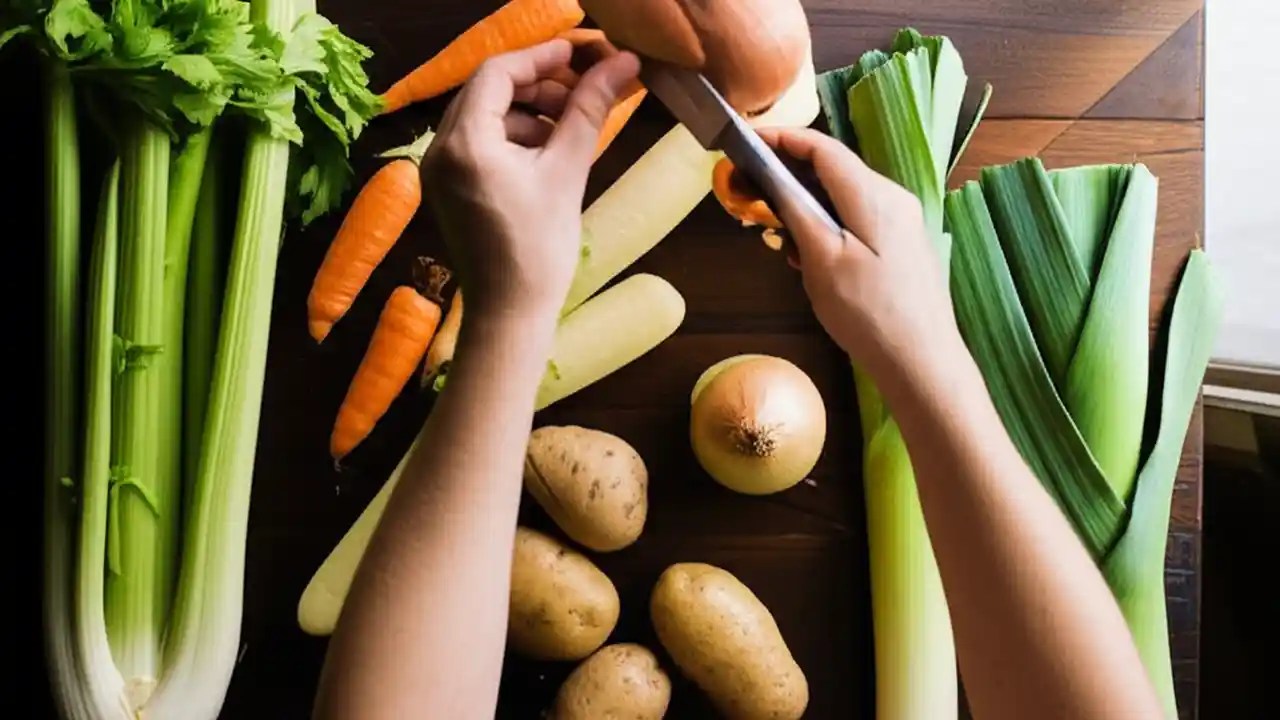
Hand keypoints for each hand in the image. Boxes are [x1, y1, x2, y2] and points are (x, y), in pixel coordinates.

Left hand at [422, 40, 639, 323]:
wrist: (510, 313)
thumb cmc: (539, 250)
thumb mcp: (568, 171)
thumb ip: (589, 109)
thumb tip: (621, 63)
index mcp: (465, 143)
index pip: (499, 72)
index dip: (543, 57)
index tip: (583, 54)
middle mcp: (440, 150)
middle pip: (488, 90)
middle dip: (538, 85)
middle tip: (582, 91)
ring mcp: (439, 170)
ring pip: (484, 115)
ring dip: (528, 111)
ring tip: (570, 128)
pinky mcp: (447, 188)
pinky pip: (479, 143)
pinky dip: (513, 137)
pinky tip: (548, 153)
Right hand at [757, 127, 964, 387]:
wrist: (921, 361)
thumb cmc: (868, 313)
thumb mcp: (822, 260)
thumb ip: (797, 212)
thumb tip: (775, 178)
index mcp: (874, 195)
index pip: (824, 148)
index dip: (783, 139)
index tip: (747, 141)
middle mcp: (892, 198)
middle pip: (834, 170)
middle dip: (789, 176)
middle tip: (750, 194)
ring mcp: (901, 222)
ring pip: (843, 197)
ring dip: (805, 206)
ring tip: (775, 232)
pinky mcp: (901, 245)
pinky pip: (855, 219)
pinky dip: (825, 225)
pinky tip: (807, 255)